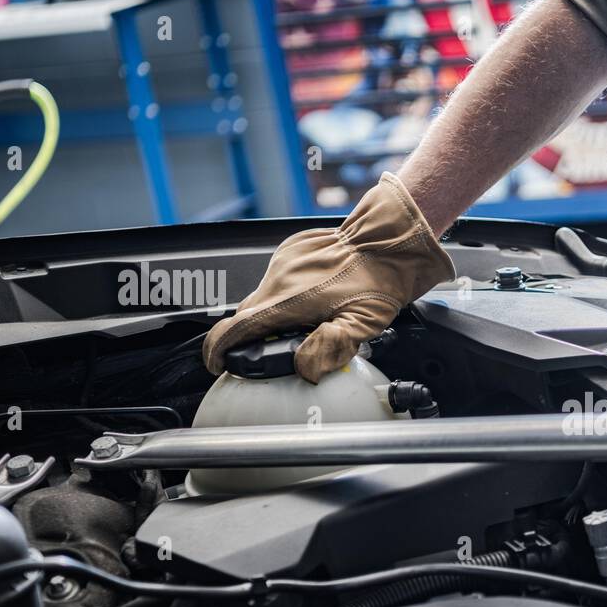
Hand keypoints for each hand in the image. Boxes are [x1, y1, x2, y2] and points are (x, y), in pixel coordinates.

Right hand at [202, 173, 453, 382]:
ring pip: (264, 296)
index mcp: (289, 299)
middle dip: (253, 336)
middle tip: (275, 350)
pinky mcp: (291, 250)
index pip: (236, 328)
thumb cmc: (380, 280)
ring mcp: (283, 261)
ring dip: (275, 313)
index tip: (217, 363)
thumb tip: (305, 367)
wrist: (389, 239)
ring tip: (306, 322)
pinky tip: (314, 298)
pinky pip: (279, 278)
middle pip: (249, 315)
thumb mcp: (363, 325)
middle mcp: (279, 277)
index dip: (219, 350)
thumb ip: (330, 349)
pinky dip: (287, 293)